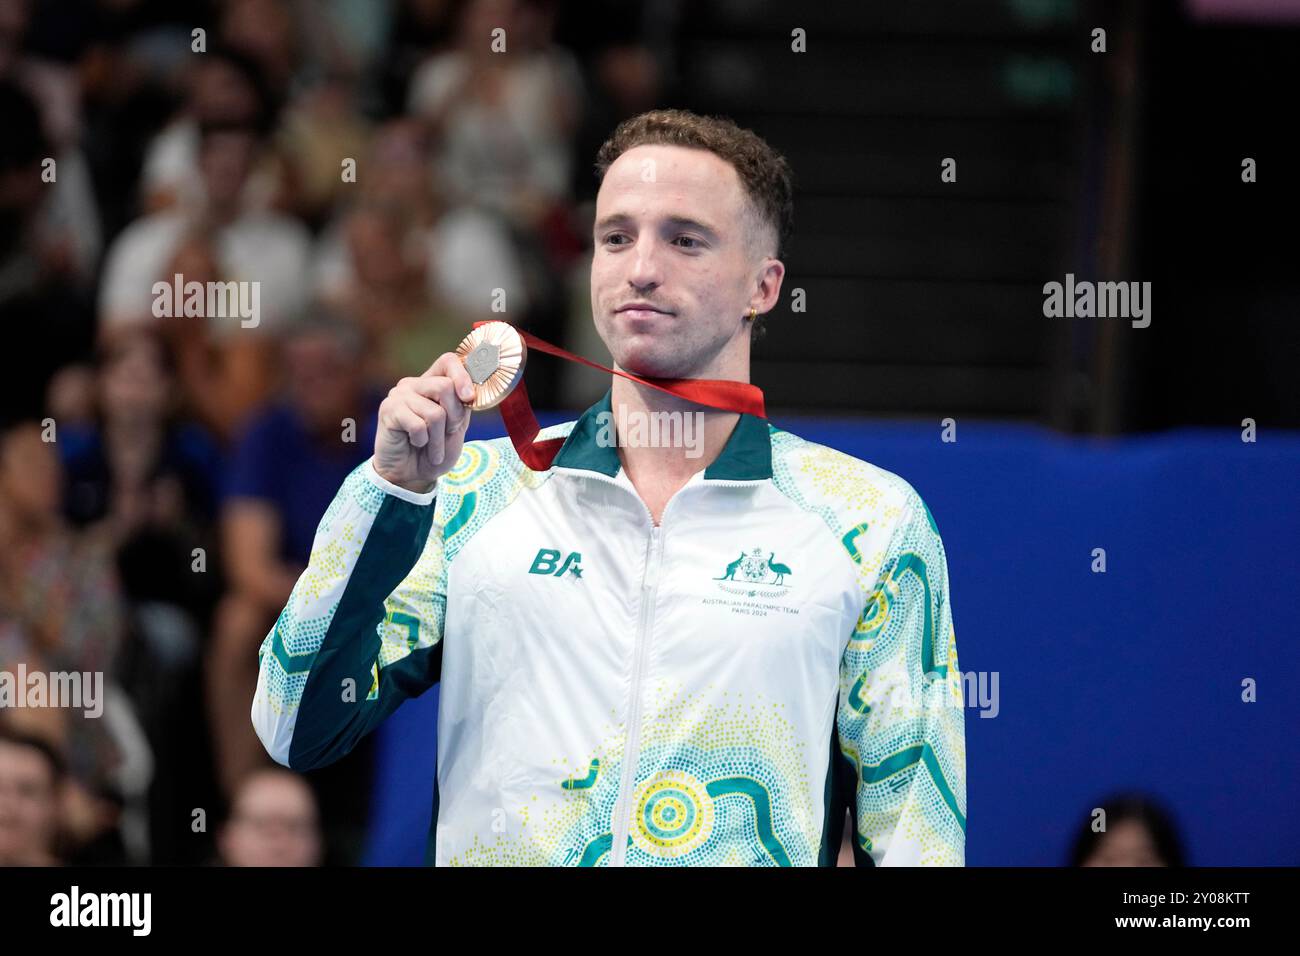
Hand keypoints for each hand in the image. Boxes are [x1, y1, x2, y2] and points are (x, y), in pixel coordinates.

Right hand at [373, 352, 476, 493]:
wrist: (411, 475)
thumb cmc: (434, 451)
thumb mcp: (457, 427)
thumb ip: (463, 405)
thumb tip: (470, 390)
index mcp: (432, 382)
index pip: (448, 361)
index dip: (462, 375)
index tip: (469, 397)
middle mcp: (414, 384)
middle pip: (445, 386)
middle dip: (454, 417)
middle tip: (448, 434)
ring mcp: (399, 395)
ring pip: (434, 412)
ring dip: (439, 438)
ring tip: (432, 448)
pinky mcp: (388, 410)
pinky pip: (418, 425)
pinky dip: (423, 442)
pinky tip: (415, 444)